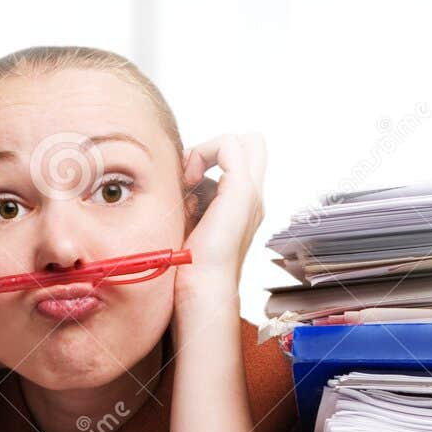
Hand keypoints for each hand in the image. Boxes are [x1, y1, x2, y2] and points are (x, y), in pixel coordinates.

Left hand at [174, 132, 265, 306]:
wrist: (201, 290)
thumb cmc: (188, 267)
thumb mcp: (189, 225)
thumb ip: (191, 200)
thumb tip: (179, 180)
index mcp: (240, 208)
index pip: (236, 160)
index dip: (209, 157)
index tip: (184, 182)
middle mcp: (252, 198)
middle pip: (249, 145)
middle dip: (214, 147)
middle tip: (189, 173)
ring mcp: (251, 193)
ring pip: (240, 141)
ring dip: (204, 152)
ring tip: (186, 182)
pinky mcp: (242, 190)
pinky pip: (230, 144)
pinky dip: (203, 153)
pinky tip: (187, 180)